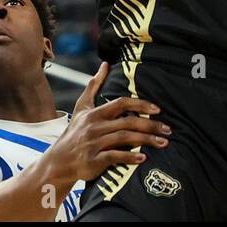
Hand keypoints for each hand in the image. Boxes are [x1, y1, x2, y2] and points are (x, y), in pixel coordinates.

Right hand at [48, 62, 171, 182]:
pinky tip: (144, 157)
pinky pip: (114, 157)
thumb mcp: (82, 107)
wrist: (57, 162)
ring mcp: (93, 144)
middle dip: (150, 125)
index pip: (121, 104)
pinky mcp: (93, 161)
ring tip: (163, 143)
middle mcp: (94, 127)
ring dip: (146, 140)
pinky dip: (129, 157)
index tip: (158, 109)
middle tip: (168, 130)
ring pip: (124, 139)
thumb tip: (105, 64)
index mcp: (95, 113)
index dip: (140, 105)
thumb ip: (94, 86)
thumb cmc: (74, 132)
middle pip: (127, 123)